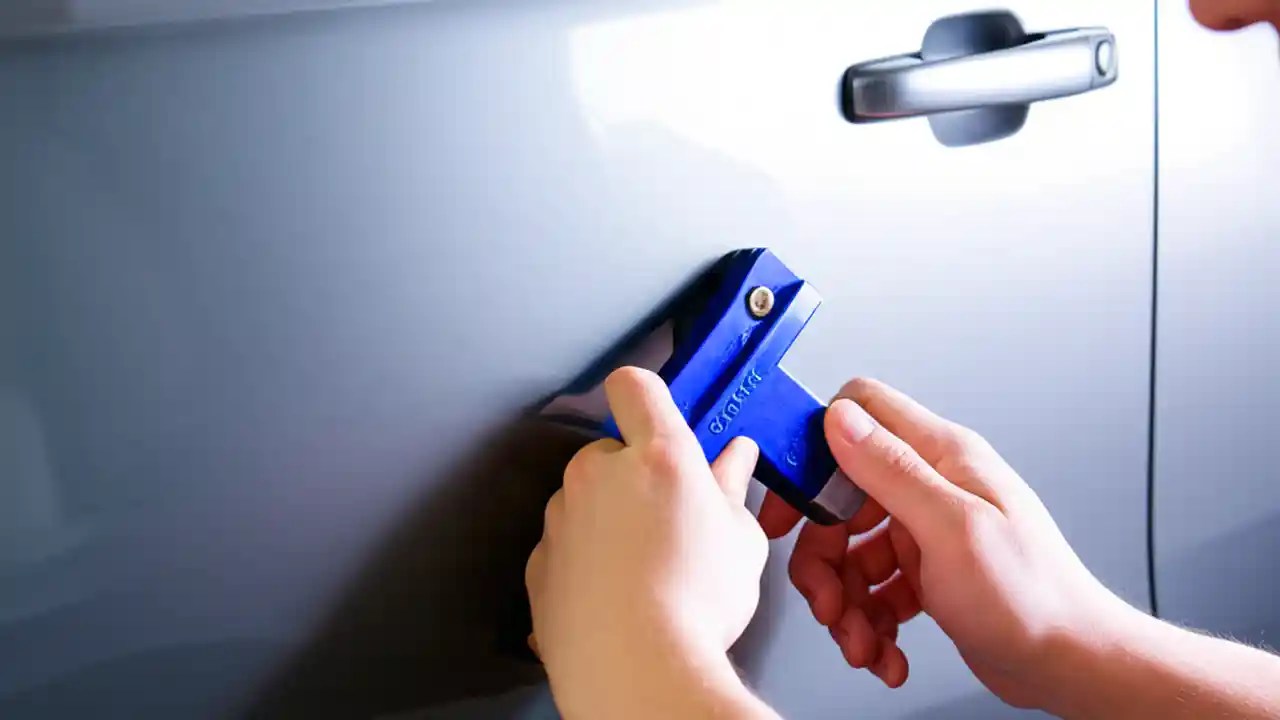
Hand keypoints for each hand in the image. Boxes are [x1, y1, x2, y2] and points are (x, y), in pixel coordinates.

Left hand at [526, 367, 775, 718]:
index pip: (635, 385)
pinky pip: (566, 546)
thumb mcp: (740, 540)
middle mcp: (599, 476)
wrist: (637, 674)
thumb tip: (735, 461)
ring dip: (609, 519)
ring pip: (586, 501)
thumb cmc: (692, 609)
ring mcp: (563, 518)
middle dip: (634, 475)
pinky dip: (586, 561)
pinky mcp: (540, 561)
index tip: (656, 412)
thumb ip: (732, 487)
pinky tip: (620, 593)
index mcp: (657, 457)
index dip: (645, 393)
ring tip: (648, 567)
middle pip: (611, 451)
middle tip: (671, 518)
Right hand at [759, 378, 1126, 709]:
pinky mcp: (927, 572)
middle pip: (839, 498)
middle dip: (823, 556)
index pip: (860, 411)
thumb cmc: (1034, 598)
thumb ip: (891, 469)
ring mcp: (928, 530)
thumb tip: (840, 419)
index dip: (813, 449)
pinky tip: (886, 648)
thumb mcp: (952, 528)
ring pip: (850, 551)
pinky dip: (870, 623)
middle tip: (829, 599)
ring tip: (863, 640)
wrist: (1071, 664)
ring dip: (846, 603)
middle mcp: (932, 486)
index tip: (793, 503)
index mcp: (942, 456)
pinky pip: (874, 589)